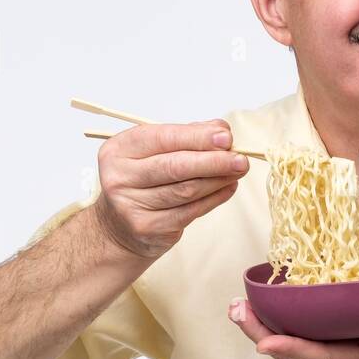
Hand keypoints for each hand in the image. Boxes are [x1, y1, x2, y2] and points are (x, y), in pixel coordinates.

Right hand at [92, 120, 248, 259]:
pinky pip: (190, 211)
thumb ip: (185, 137)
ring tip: (238, 170)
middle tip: (240, 158)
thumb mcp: (153, 152)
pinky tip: (227, 188)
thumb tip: (221, 130)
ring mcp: (131, 206)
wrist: (118, 227)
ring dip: (218, 179)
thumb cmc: (141, 181)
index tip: (226, 137)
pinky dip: (214, 198)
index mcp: (118, 150)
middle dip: (213, 161)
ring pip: (186, 190)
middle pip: (175, 167)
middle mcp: (119, 177)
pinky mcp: (148, 228)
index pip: (163, 139)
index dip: (197, 137)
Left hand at [229, 278, 358, 358]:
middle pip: (292, 355)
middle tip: (236, 307)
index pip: (320, 358)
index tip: (262, 339)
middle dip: (260, 332)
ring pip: (292, 356)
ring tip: (241, 307)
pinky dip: (282, 337)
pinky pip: (302, 355)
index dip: (290, 348)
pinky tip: (273, 316)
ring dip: (265, 333)